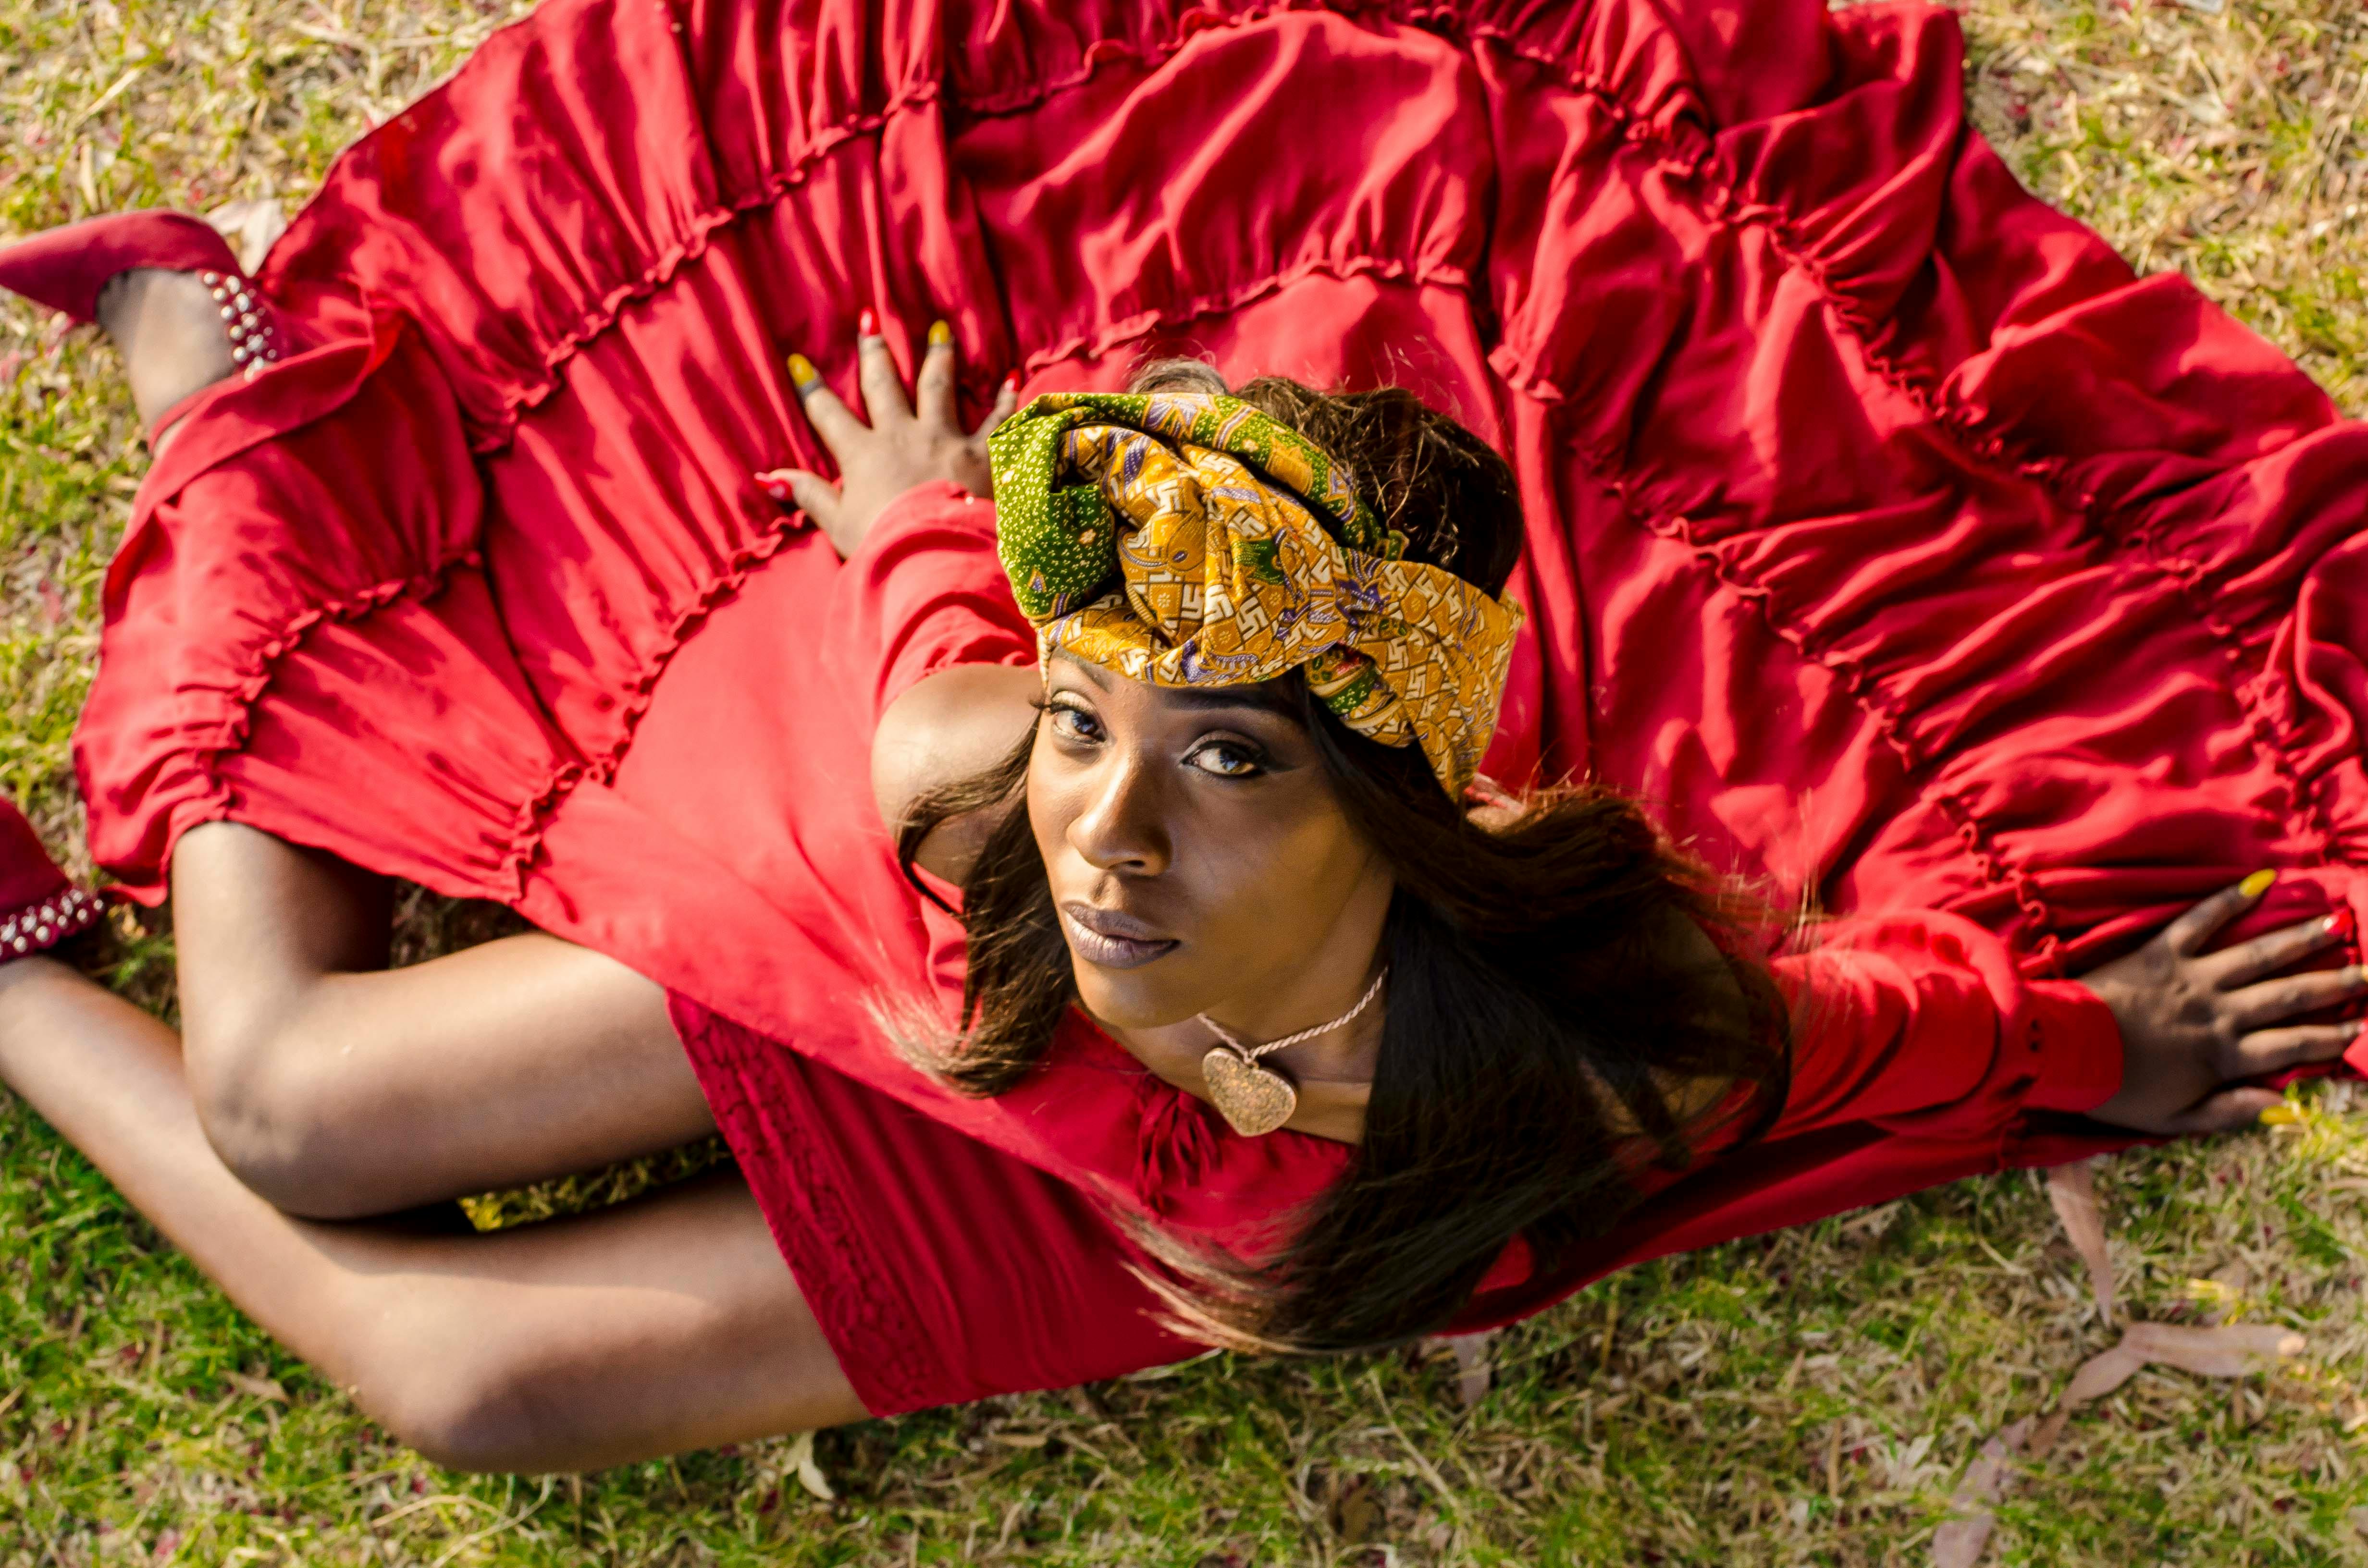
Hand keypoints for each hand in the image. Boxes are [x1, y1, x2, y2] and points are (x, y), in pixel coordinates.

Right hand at [766, 314, 1018, 557]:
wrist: (938, 556)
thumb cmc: (884, 545)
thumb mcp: (838, 525)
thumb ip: (808, 494)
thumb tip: (767, 476)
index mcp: (863, 455)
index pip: (828, 414)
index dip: (811, 388)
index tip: (798, 360)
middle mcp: (903, 436)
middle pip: (884, 385)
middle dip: (874, 352)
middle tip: (870, 320)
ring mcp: (945, 440)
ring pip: (939, 387)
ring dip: (938, 356)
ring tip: (940, 330)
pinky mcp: (984, 454)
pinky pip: (998, 421)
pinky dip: (1007, 399)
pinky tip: (1013, 377)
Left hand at [2078, 875, 2364, 1133]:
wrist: (2061, 1052)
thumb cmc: (2116, 1090)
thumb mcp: (2174, 1119)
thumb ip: (2231, 1112)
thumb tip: (2286, 1107)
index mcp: (2223, 1056)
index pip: (2293, 1046)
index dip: (2333, 1038)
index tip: (2363, 1026)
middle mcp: (2218, 1012)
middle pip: (2289, 997)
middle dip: (2336, 985)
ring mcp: (2192, 978)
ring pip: (2258, 956)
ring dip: (2301, 940)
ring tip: (2338, 926)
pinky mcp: (2161, 951)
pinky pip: (2201, 921)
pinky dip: (2229, 901)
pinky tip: (2260, 882)